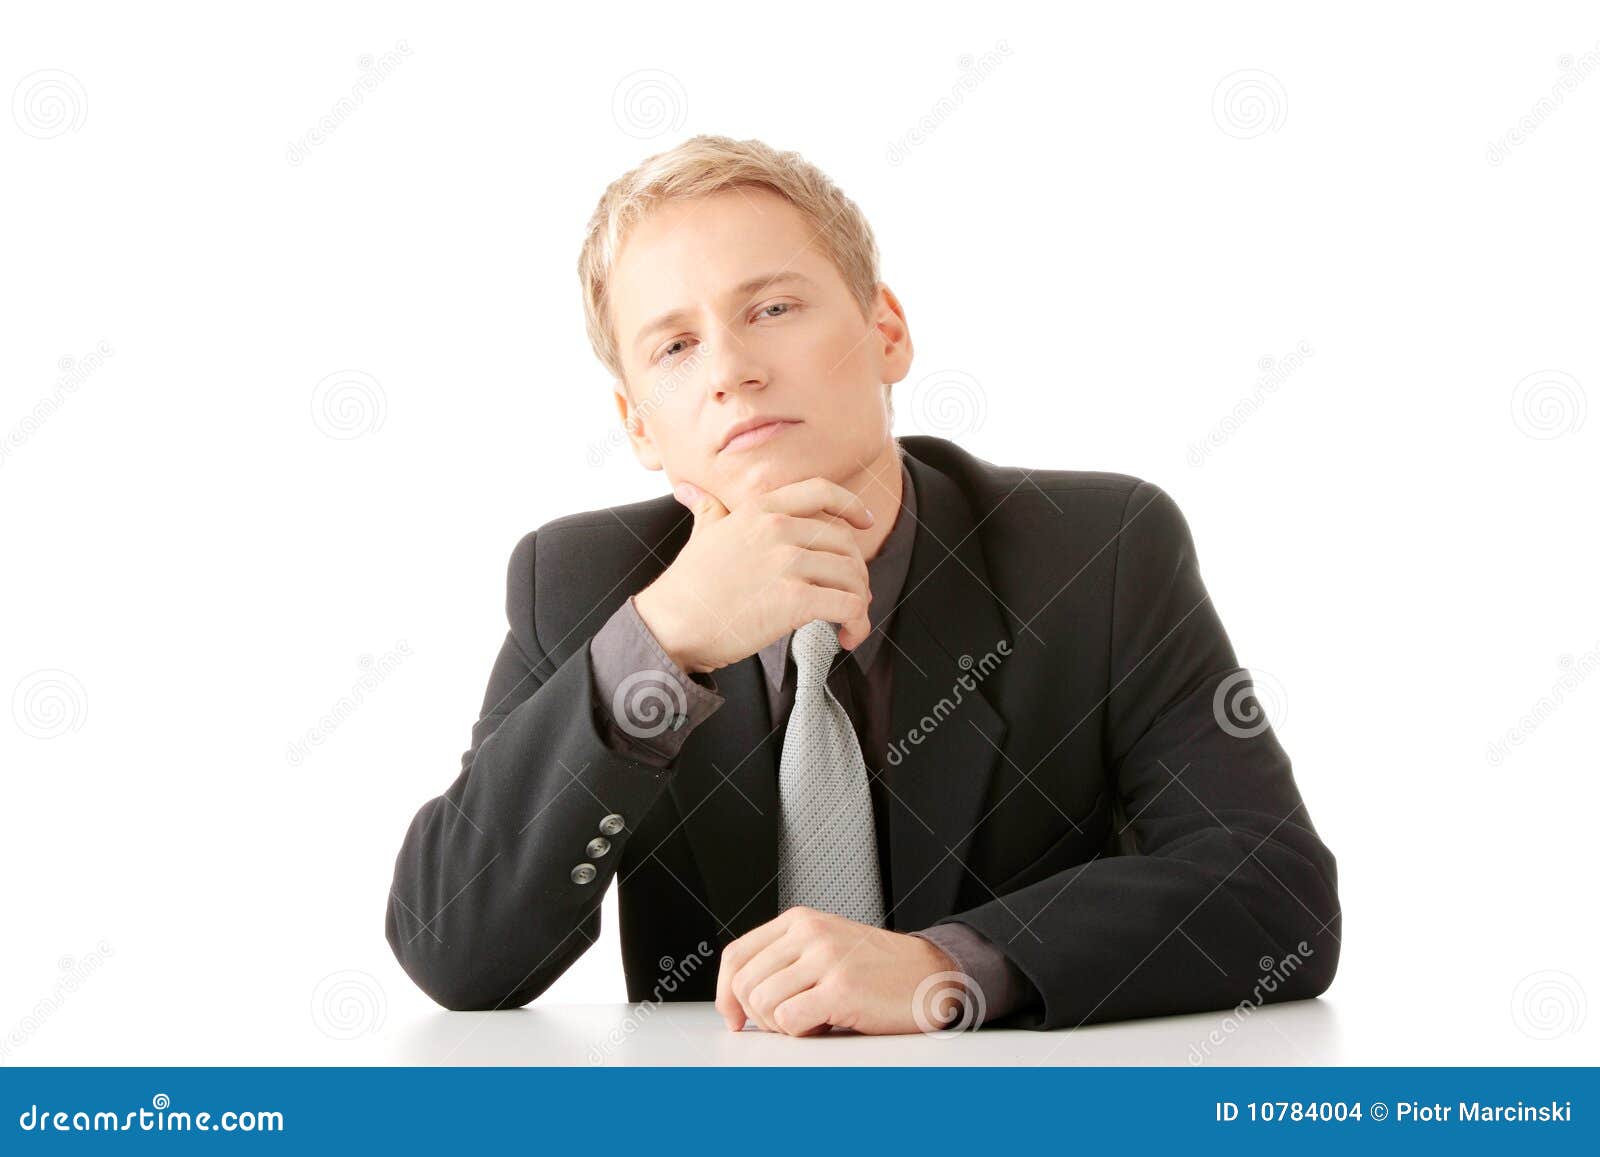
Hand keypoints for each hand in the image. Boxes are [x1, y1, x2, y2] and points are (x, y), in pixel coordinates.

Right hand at [633, 476, 875, 673]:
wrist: (672, 623)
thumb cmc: (688, 584)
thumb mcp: (702, 534)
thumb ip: (708, 508)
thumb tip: (688, 490)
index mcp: (761, 508)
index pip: (822, 492)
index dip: (852, 506)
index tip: (865, 522)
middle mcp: (778, 528)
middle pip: (845, 542)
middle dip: (856, 571)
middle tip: (851, 594)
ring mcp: (787, 563)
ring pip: (853, 575)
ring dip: (860, 602)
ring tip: (850, 622)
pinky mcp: (794, 600)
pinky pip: (848, 606)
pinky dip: (858, 623)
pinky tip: (847, 637)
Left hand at [715, 906, 977, 1035]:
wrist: (930, 974)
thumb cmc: (877, 968)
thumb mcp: (825, 946)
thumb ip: (786, 959)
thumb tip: (738, 997)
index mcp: (800, 921)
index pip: (736, 955)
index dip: (726, 992)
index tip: (734, 1016)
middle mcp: (809, 933)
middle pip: (745, 983)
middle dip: (756, 1015)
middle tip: (784, 1024)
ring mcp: (825, 958)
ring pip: (763, 1003)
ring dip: (781, 1025)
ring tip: (811, 1020)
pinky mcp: (841, 988)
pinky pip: (790, 1019)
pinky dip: (800, 1032)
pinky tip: (824, 1024)